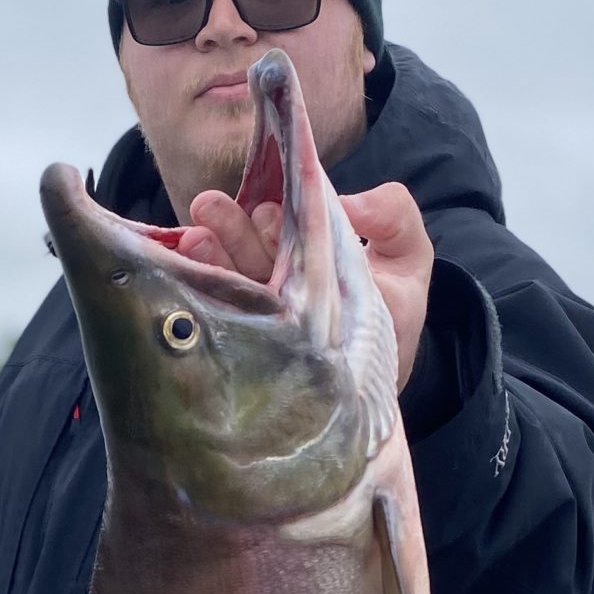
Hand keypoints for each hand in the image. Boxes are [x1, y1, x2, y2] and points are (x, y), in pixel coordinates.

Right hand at [178, 180, 431, 387]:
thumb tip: (349, 203)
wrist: (378, 390)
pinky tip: (187, 273)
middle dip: (228, 223)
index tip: (269, 211)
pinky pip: (214, 308)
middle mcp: (277, 270)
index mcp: (312, 244)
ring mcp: (255, 305)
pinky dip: (198, 287)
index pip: (286, 220)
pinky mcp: (240, 338)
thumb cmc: (393, 318)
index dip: (275, 212)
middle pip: (246, 240)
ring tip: (194, 238)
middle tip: (209, 208)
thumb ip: (392, 215)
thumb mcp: (407, 257)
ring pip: (225, 270)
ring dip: (206, 249)